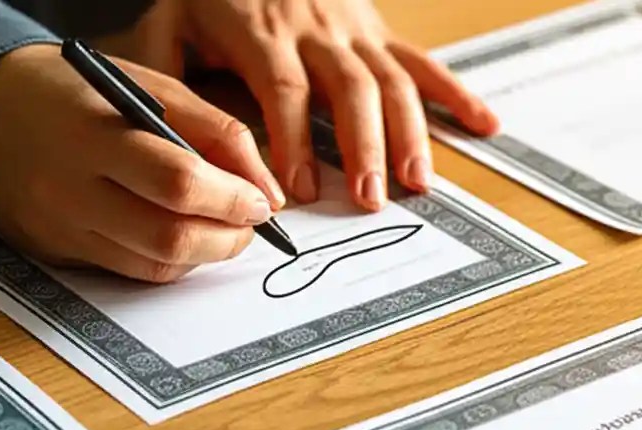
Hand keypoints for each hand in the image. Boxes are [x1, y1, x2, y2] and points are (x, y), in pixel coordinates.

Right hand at [0, 43, 285, 282]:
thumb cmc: (75, 94)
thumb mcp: (149, 88)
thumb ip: (216, 134)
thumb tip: (267, 192)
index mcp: (93, 133)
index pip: (177, 182)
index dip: (231, 199)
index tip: (259, 202)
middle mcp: (71, 188)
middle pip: (169, 239)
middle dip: (227, 239)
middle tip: (247, 223)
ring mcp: (61, 227)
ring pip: (154, 267)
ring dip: (203, 255)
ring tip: (218, 227)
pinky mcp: (58, 253)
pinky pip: (130, 272)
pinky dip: (170, 261)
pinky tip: (179, 234)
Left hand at [174, 0, 499, 210]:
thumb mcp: (170, 20)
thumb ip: (161, 74)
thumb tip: (158, 134)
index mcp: (262, 30)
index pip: (285, 89)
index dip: (294, 140)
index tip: (300, 189)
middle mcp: (317, 29)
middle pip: (350, 89)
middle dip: (364, 146)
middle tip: (371, 199)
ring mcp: (355, 29)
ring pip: (392, 80)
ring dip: (410, 133)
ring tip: (418, 183)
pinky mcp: (379, 30)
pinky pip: (423, 62)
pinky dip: (456, 94)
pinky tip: (483, 125)